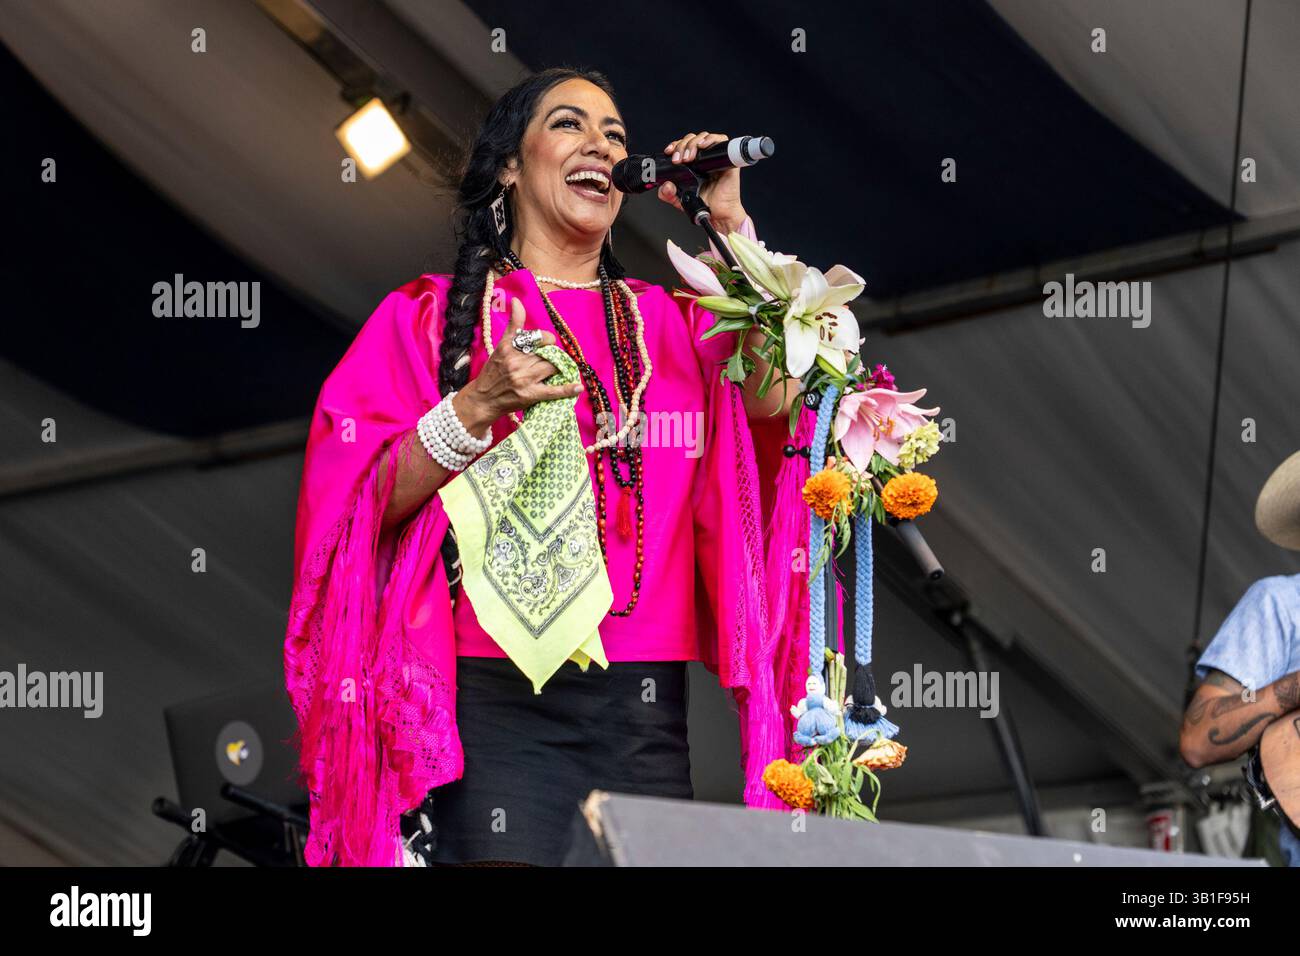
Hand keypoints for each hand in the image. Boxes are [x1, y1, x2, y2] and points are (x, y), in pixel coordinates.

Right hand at [458, 299, 583, 428]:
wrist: (483, 399)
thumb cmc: (493, 370)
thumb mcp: (501, 345)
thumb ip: (513, 323)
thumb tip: (517, 300)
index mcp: (510, 347)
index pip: (539, 337)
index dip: (547, 340)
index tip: (545, 345)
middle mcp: (517, 362)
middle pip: (547, 353)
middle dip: (551, 356)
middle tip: (548, 360)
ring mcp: (524, 379)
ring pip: (552, 367)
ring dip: (557, 369)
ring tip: (554, 370)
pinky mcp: (530, 395)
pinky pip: (553, 391)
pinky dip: (567, 389)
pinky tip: (578, 388)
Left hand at [658, 131, 746, 233]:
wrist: (719, 213)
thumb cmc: (705, 205)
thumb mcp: (680, 199)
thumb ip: (668, 194)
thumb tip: (665, 185)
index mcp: (692, 165)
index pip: (683, 146)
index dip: (675, 145)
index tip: (669, 152)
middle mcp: (703, 159)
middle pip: (691, 139)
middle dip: (682, 146)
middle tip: (679, 160)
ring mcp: (714, 158)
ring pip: (703, 137)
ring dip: (692, 143)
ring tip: (688, 157)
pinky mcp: (725, 159)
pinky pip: (721, 140)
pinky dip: (710, 139)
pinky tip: (702, 146)